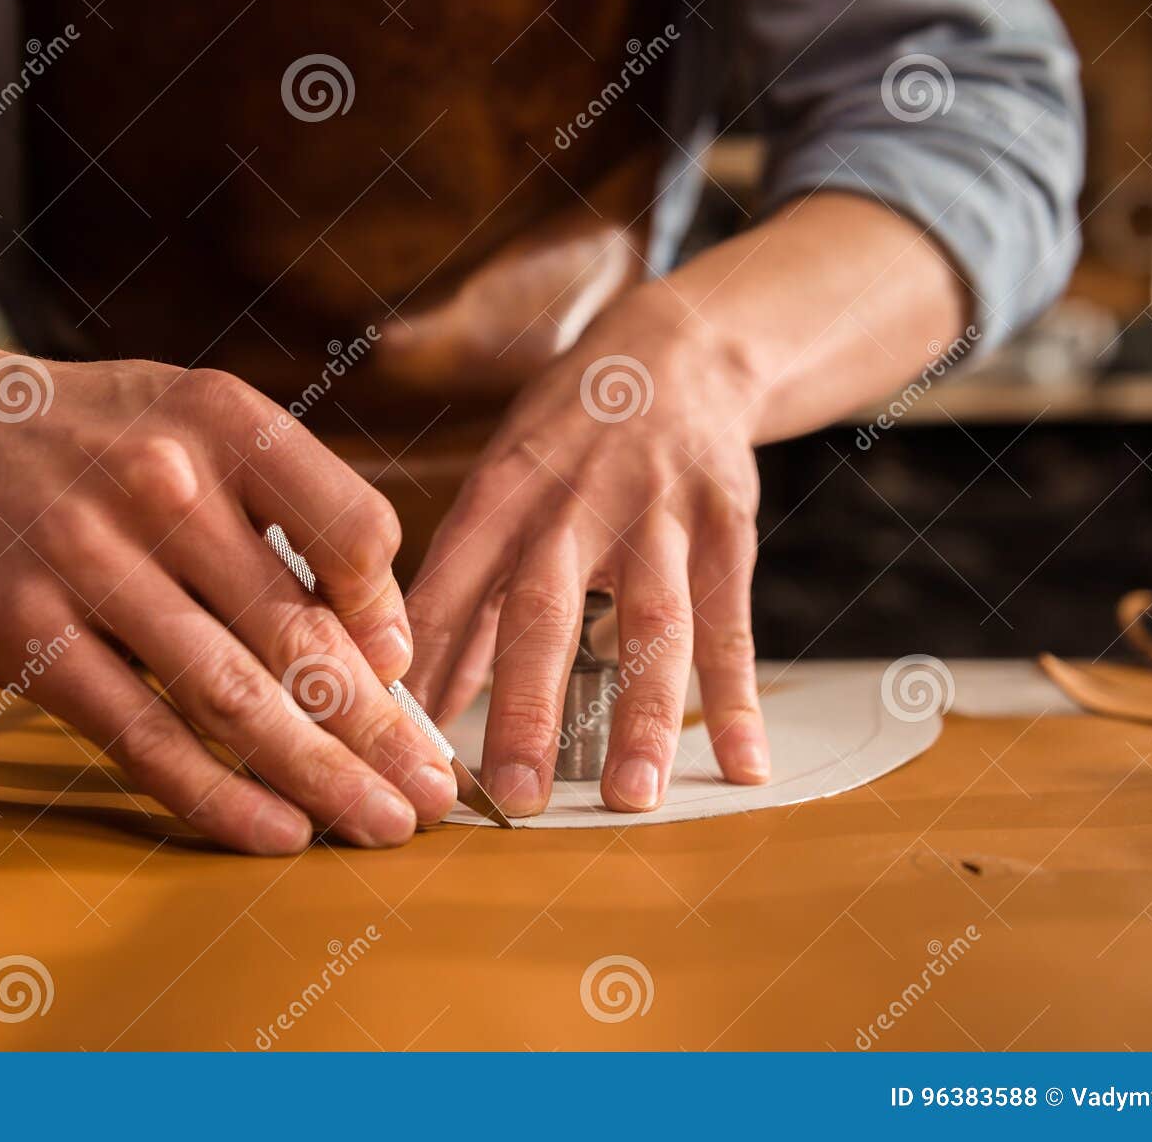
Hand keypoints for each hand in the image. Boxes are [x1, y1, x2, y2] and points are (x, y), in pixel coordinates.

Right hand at [0, 325, 457, 851]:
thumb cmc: (76, 435)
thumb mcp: (185, 416)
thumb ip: (280, 504)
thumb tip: (376, 634)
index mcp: (224, 420)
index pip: (355, 531)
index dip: (391, 614)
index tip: (401, 673)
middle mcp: (166, 485)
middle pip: (303, 636)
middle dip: (384, 731)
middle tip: (434, 796)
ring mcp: (91, 562)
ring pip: (235, 699)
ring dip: (323, 777)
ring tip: (383, 826)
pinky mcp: (27, 635)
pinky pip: (143, 736)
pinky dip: (218, 796)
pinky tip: (277, 832)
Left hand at [405, 285, 770, 815]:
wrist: (673, 353)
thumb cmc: (564, 441)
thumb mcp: (500, 489)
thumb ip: (465, 596)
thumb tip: (413, 700)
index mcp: (500, 493)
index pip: (449, 587)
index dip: (425, 667)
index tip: (407, 748)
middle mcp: (574, 501)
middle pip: (544, 610)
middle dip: (526, 707)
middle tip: (514, 797)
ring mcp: (656, 512)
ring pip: (651, 622)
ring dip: (642, 714)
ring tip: (631, 798)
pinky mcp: (725, 524)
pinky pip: (732, 621)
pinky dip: (738, 696)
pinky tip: (743, 761)